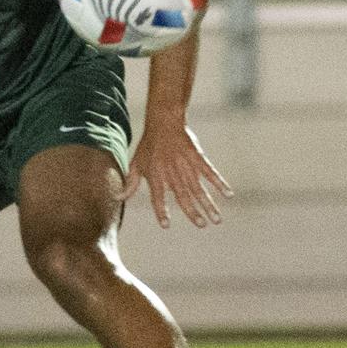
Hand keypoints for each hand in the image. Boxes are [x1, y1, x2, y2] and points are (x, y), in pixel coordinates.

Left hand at [116, 122, 231, 228]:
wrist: (163, 122)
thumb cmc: (149, 145)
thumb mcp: (136, 164)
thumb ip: (130, 183)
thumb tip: (118, 198)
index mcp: (156, 176)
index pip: (157, 198)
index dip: (160, 211)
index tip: (166, 225)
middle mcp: (172, 173)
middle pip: (183, 196)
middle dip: (193, 212)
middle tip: (202, 225)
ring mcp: (186, 166)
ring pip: (199, 189)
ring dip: (209, 204)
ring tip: (217, 220)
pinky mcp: (198, 157)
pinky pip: (210, 172)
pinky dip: (220, 183)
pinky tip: (228, 194)